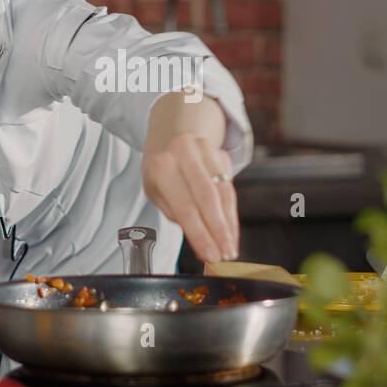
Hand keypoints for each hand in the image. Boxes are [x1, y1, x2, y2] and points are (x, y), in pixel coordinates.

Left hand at [142, 131, 239, 263]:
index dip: (200, 234)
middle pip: (207, 199)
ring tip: (230, 248)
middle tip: (225, 255)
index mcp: (162, 166)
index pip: (184, 207)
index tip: (210, 255)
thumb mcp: (155, 189)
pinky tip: (232, 231)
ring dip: (228, 224)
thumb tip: (199, 238)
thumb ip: (174, 212)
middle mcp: (184, 154)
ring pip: (223, 193)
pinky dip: (231, 213)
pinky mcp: (222, 154)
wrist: (172, 130)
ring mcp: (206, 151)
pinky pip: (230, 188)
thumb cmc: (161, 168)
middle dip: (218, 232)